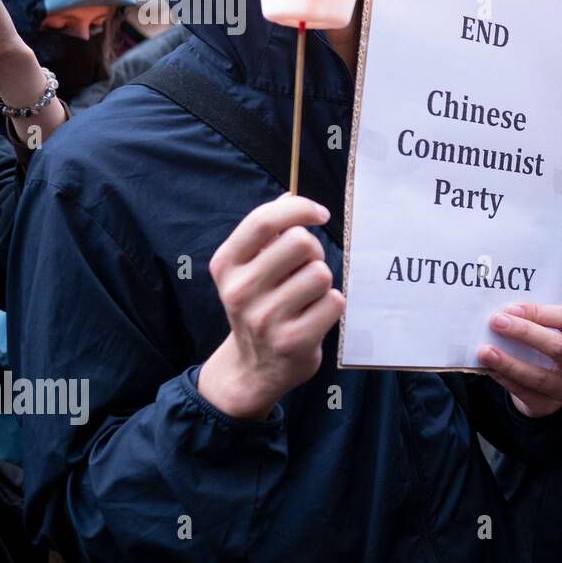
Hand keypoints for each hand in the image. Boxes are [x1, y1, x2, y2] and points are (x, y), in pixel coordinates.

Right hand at [198, 194, 343, 419]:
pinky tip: (314, 317)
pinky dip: (332, 305)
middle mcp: (240, 291)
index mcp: (226, 265)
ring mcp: (266, 319)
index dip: (299, 208)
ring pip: (321, 273)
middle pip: (301, 242)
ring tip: (307, 297)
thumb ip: (267, 233)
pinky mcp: (294, 341)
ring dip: (323, 282)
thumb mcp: (248, 269)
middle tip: (306, 269)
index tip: (320, 214)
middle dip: (314, 251)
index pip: (264, 220)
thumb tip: (290, 194)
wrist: (253, 367)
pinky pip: (334, 302)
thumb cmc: (259, 305)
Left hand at [478, 302, 561, 417]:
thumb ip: (535, 321)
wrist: (548, 384)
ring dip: (509, 362)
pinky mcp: (551, 406)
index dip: (538, 312)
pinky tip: (489, 368)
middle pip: (557, 346)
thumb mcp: (550, 330)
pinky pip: (525, 393)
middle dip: (523, 332)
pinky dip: (505, 379)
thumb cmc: (546, 347)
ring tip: (484, 351)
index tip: (510, 308)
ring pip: (539, 375)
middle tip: (496, 322)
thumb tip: (504, 314)